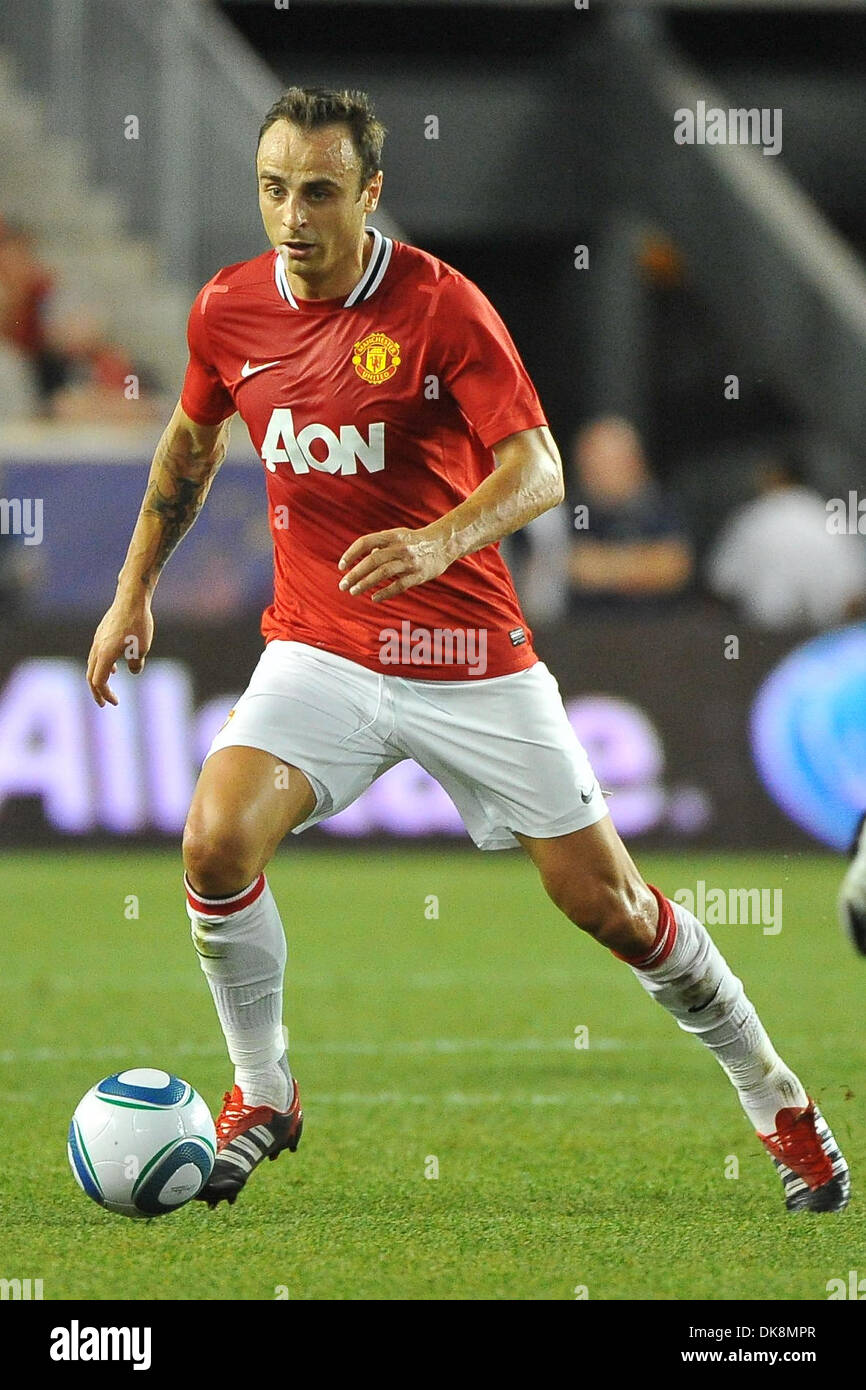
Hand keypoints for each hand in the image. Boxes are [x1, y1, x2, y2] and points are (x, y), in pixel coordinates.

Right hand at [86, 597, 154, 706]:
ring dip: (98, 678)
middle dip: (97, 692)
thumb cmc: (138, 624)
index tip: (116, 702)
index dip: (106, 695)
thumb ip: (136, 665)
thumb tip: (132, 671)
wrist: (131, 599)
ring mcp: (97, 639)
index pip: (99, 683)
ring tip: (107, 688)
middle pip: (91, 676)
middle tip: (104, 704)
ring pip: (92, 664)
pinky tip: (113, 668)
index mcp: (104, 655)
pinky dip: (102, 666)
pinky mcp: (101, 633)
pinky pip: (97, 654)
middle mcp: (97, 648)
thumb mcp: (142, 649)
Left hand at [338, 526, 453, 602]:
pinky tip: (374, 598)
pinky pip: (399, 585)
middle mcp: (400, 547)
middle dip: (355, 574)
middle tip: (343, 585)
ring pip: (383, 573)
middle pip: (373, 560)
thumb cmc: (414, 542)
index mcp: (392, 535)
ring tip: (353, 592)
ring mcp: (410, 562)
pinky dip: (385, 592)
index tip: (341, 566)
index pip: (366, 542)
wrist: (443, 544)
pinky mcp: (418, 575)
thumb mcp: (397, 536)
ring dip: (366, 584)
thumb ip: (379, 546)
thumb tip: (361, 559)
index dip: (351, 554)